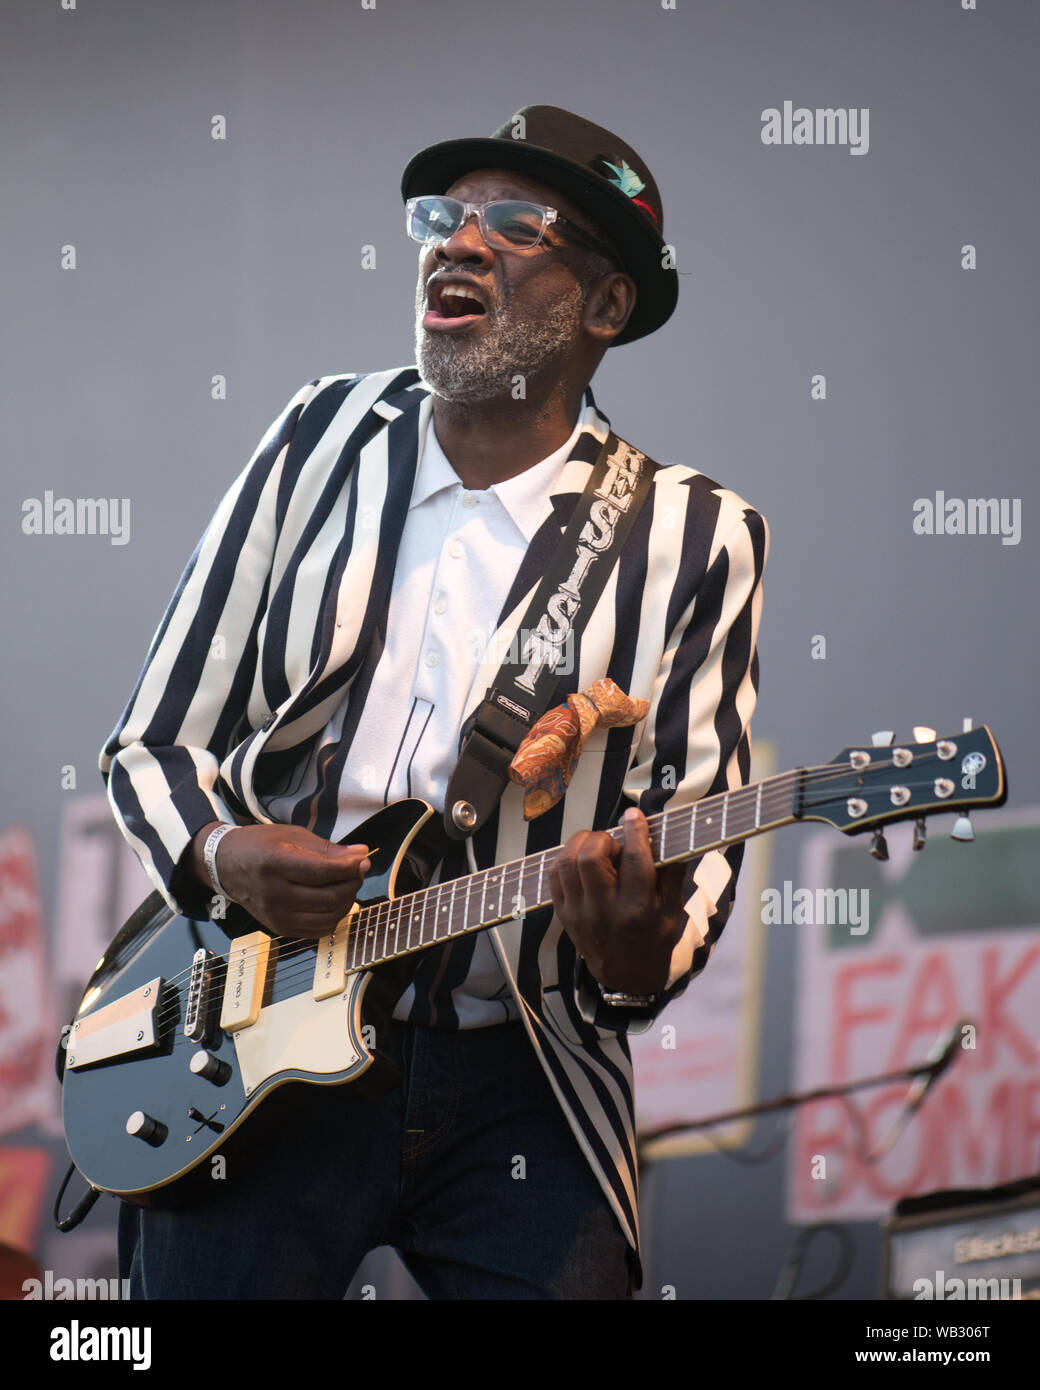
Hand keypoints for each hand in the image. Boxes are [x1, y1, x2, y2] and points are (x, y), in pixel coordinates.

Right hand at [189, 822, 369, 938]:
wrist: (227, 865)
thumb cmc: (260, 845)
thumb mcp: (292, 836)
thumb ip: (328, 849)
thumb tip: (361, 853)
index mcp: (276, 864)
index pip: (322, 872)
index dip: (350, 867)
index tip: (363, 860)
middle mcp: (274, 894)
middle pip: (329, 897)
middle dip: (352, 883)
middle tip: (358, 870)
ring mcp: (276, 915)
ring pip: (328, 917)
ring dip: (347, 901)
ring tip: (347, 884)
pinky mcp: (279, 929)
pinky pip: (318, 930)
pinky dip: (334, 917)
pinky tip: (335, 901)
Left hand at [549, 806, 687, 994]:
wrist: (625, 976)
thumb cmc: (653, 940)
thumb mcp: (672, 911)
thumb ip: (671, 873)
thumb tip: (669, 835)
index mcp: (637, 910)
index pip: (634, 862)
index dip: (634, 832)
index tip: (634, 815)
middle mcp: (604, 910)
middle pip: (591, 858)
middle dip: (603, 839)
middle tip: (615, 845)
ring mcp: (579, 913)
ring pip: (567, 863)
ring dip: (581, 845)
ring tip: (597, 849)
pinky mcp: (563, 913)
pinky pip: (554, 874)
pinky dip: (566, 858)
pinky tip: (581, 860)